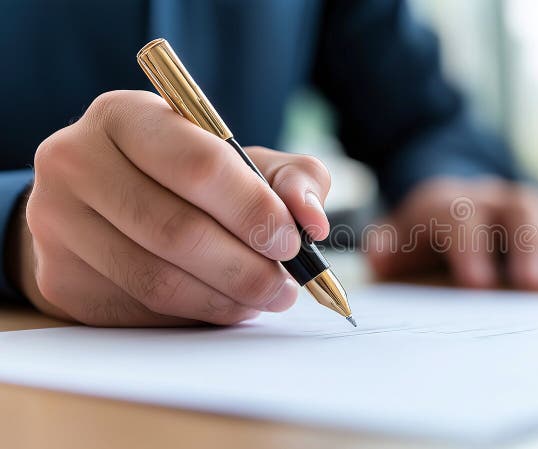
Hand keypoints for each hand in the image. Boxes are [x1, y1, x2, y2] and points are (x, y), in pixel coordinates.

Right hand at [10, 90, 331, 325]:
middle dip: (246, 267)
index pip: (198, 165)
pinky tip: (222, 305)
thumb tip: (312, 220)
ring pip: (156, 278)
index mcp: (126, 117)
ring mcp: (57, 222)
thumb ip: (291, 178)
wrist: (103, 206)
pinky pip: (139, 309)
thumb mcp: (242, 161)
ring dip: (225, 299)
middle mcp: (77, 161)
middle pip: (176, 230)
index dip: (253, 210)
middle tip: (286, 286)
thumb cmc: (186, 178)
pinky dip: (193, 314)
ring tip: (263, 299)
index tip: (290, 242)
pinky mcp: (60, 277)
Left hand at [367, 178, 537, 290]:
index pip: (460, 217)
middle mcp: (497, 202)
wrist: (456, 209)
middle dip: (527, 246)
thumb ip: (388, 247)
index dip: (469, 247)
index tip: (477, 285)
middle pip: (517, 213)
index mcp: (452, 205)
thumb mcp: (398, 240)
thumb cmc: (427, 238)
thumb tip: (379, 257)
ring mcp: (533, 213)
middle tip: (533, 284)